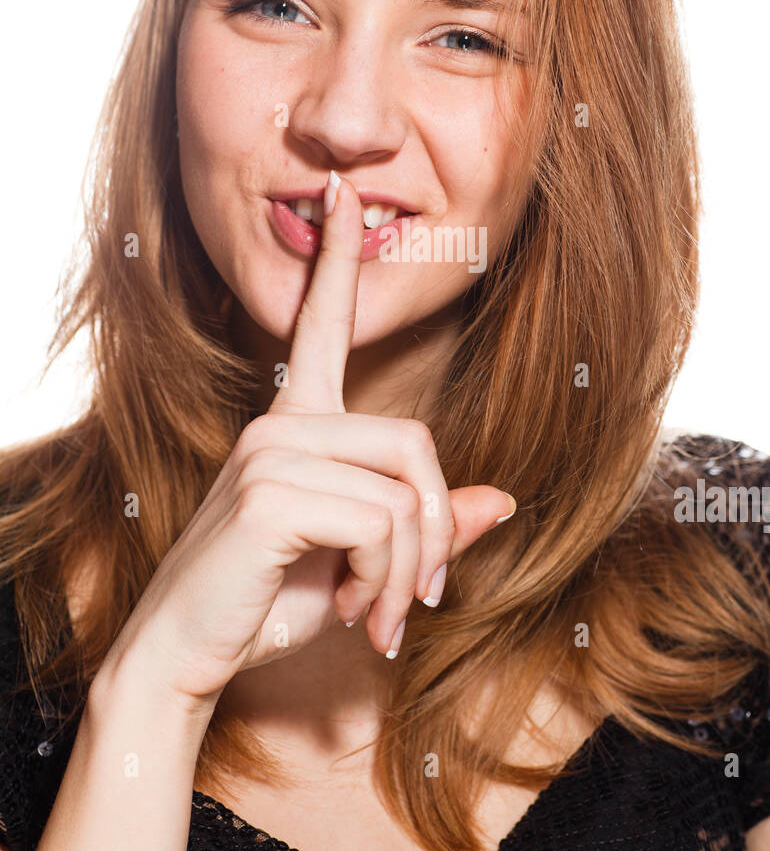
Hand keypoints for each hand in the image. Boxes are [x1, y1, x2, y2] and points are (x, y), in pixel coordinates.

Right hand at [108, 171, 515, 706]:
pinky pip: (381, 525)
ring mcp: (271, 452)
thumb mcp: (361, 564)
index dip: (338, 258)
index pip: (321, 324)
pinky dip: (386, 582)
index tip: (343, 191)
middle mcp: (281, 424)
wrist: (185, 659)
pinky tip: (354, 613)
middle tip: (415, 599)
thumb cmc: (266, 604)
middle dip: (434, 533)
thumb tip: (502, 500)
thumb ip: (422, 527)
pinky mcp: (269, 494)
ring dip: (410, 571)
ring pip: (404, 491)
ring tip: (378, 616)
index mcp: (296, 424)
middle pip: (415, 444)